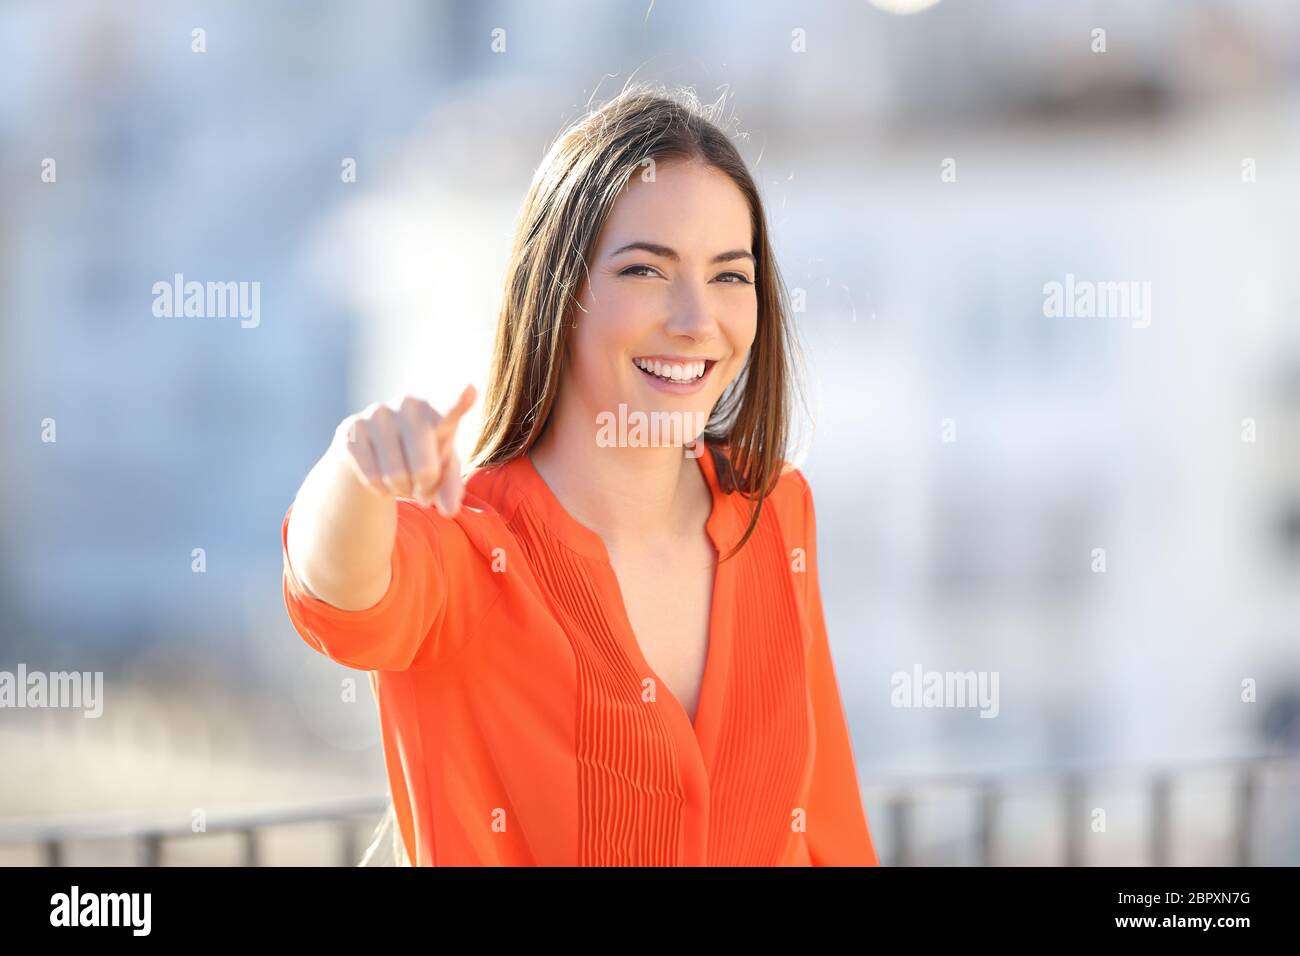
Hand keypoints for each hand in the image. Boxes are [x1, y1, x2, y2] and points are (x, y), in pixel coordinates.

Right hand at [330, 385, 476, 515]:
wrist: (374, 451)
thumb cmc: (420, 457)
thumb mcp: (442, 470)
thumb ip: (451, 488)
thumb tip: (449, 510)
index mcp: (437, 412)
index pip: (451, 410)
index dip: (460, 402)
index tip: (472, 389)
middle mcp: (408, 405)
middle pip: (424, 469)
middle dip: (424, 488)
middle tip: (422, 488)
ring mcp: (377, 414)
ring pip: (395, 476)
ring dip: (402, 490)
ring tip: (402, 481)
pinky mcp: (351, 431)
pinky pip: (372, 477)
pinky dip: (381, 489)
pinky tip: (381, 479)